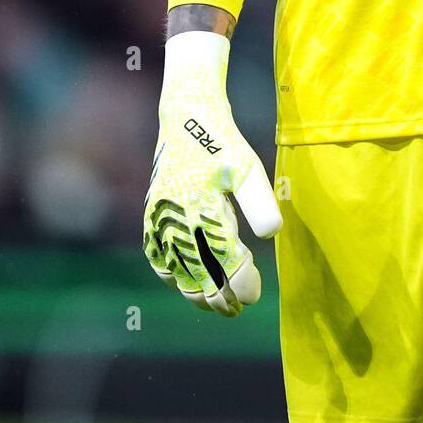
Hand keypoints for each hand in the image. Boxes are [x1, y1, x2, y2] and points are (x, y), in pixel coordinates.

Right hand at [143, 31, 281, 315]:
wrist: (187, 115)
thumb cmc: (222, 141)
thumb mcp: (247, 167)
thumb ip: (258, 202)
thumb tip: (270, 235)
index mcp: (201, 210)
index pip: (224, 264)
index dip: (241, 285)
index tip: (255, 294)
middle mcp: (176, 220)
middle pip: (198, 276)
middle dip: (220, 297)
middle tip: (239, 308)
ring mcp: (160, 219)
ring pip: (175, 272)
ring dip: (196, 292)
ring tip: (216, 303)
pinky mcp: (152, 214)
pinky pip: (157, 257)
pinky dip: (172, 276)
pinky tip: (185, 283)